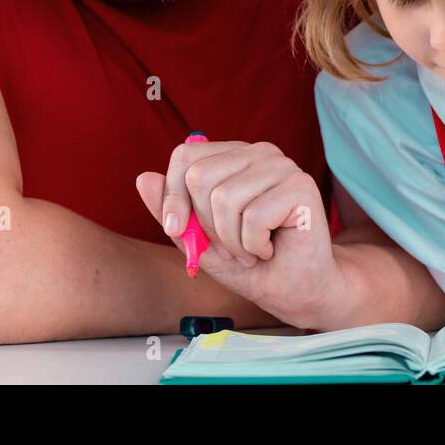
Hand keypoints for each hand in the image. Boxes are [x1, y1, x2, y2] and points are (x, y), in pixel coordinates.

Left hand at [135, 139, 341, 327]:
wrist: (296, 291)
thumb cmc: (251, 263)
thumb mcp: (199, 241)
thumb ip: (172, 212)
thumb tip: (143, 178)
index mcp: (234, 157)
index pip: (185, 156)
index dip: (173, 196)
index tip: (178, 229)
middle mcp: (259, 153)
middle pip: (199, 177)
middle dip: (207, 225)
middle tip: (231, 244)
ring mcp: (282, 166)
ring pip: (224, 199)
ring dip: (233, 241)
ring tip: (252, 249)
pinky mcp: (301, 186)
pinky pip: (253, 217)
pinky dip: (254, 246)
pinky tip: (270, 247)